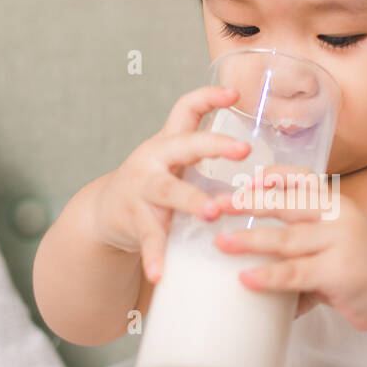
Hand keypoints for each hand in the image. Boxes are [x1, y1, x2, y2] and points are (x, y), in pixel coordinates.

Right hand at [91, 85, 249, 282]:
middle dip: (214, 145)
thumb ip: (207, 153)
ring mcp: (141, 189)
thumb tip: (261, 150)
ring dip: (191, 200)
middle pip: (184, 145)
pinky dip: (155, 256)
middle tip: (243, 150)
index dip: (209, 97)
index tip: (235, 92)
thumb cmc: (154, 186)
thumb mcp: (176, 163)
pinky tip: (160, 273)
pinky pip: (148, 238)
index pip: (187, 108)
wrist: (105, 213)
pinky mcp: (133, 220)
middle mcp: (154, 159)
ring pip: (168, 191)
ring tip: (211, 212)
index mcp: (169, 142)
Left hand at [211, 165, 366, 331]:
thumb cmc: (360, 267)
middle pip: (287, 203)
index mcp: (336, 204)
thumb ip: (300, 239)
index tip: (245, 181)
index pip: (303, 179)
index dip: (273, 177)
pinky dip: (268, 276)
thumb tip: (251, 245)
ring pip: (286, 239)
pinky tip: (246, 279)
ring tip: (221, 243)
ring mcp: (339, 243)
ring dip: (250, 240)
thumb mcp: (334, 241)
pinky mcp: (337, 272)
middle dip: (248, 203)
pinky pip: (295, 273)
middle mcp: (339, 216)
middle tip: (216, 205)